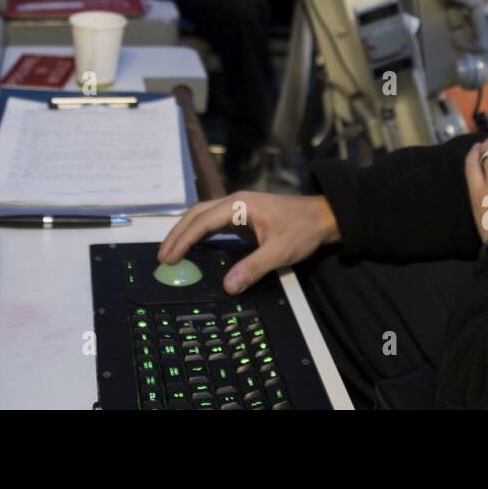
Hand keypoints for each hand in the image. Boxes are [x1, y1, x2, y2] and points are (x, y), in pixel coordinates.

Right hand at [158, 192, 340, 294]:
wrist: (323, 216)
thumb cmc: (303, 229)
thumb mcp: (279, 251)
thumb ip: (252, 268)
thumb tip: (227, 287)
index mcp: (239, 205)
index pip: (203, 221)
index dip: (184, 239)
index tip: (169, 257)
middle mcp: (234, 201)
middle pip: (196, 214)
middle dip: (177, 234)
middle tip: (163, 257)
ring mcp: (238, 206)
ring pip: (203, 215)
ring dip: (186, 231)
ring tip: (172, 252)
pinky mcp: (242, 214)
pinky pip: (213, 220)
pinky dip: (199, 232)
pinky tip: (194, 245)